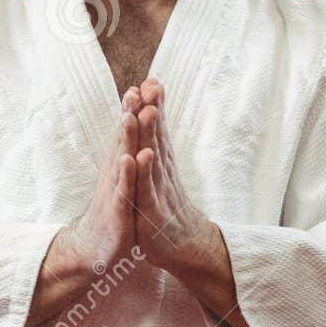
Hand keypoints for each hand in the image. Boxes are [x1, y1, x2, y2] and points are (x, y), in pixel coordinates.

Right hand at [53, 90, 139, 276]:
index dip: (137, 108)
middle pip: (123, 139)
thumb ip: (127, 152)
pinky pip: (123, 191)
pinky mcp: (117, 211)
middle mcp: (115, 173)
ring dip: (126, 138)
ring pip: (122, 159)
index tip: (146, 83)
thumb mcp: (123, 179)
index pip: (129, 132)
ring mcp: (115, 191)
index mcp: (120, 165)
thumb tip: (132, 126)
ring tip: (131, 115)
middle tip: (136, 89)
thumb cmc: (113, 211)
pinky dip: (127, 175)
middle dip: (130, 114)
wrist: (96, 248)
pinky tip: (131, 159)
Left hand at [130, 78, 214, 269]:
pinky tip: (141, 156)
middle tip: (151, 84)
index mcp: (160, 163)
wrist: (184, 246)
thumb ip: (156, 149)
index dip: (154, 105)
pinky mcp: (151, 210)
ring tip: (148, 109)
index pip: (157, 130)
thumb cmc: (169, 209)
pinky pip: (146, 189)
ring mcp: (158, 190)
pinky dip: (143, 172)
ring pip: (152, 156)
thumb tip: (155, 121)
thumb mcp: (160, 177)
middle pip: (156, 136)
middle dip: (153, 109)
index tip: (152, 79)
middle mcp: (162, 172)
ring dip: (150, 133)